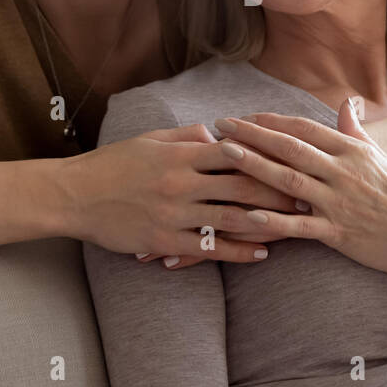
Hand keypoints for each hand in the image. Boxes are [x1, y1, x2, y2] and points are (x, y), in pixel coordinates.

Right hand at [59, 122, 308, 264]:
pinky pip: (210, 248)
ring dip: (269, 224)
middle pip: (242, 186)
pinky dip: (240, 251)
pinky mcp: (165, 241)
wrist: (75, 195)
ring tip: (298, 227)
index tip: (297, 160)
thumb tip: (219, 133)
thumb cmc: (114, 163)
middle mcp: (182, 182)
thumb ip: (188, 137)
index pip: (236, 152)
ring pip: (232, 218)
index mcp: (182, 154)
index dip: (269, 156)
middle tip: (311, 195)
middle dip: (280, 191)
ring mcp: (175, 213)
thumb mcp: (151, 140)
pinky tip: (262, 253)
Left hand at [213, 100, 386, 303]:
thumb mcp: (382, 158)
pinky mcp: (337, 233)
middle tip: (220, 126)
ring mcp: (338, 201)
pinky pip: (299, 226)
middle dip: (251, 135)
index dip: (271, 121)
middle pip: (289, 147)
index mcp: (352, 150)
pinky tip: (246, 216)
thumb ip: (356, 132)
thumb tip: (345, 105)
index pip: (304, 128)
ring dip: (253, 165)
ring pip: (287, 180)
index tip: (244, 116)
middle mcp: (342, 171)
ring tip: (224, 154)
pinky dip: (272, 221)